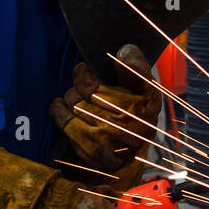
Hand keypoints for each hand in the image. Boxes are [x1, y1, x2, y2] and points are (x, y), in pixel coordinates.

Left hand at [49, 45, 161, 172]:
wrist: (135, 157)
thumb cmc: (140, 117)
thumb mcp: (148, 91)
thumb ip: (138, 69)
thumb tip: (125, 51)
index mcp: (140, 108)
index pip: (94, 87)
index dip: (83, 75)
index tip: (83, 70)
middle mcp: (122, 128)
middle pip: (79, 97)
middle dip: (77, 88)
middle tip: (82, 88)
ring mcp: (106, 145)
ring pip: (72, 110)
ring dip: (70, 101)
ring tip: (76, 99)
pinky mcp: (91, 157)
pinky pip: (66, 127)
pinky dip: (60, 114)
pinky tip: (63, 108)